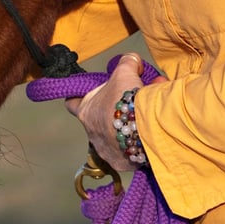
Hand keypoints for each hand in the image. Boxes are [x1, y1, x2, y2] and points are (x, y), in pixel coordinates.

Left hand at [65, 53, 166, 170]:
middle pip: (100, 119)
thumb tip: (131, 59)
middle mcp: (92, 134)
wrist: (144, 128)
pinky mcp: (122, 164)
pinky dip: (139, 142)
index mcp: (86, 111)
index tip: (88, 92)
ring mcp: (106, 151)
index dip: (79, 96)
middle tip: (134, 101)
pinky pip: (129, 151)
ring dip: (128, 126)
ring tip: (148, 117)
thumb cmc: (127, 98)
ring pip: (116, 136)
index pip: (72, 103)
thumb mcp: (125, 71)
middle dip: (115, 110)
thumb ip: (126, 62)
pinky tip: (152, 132)